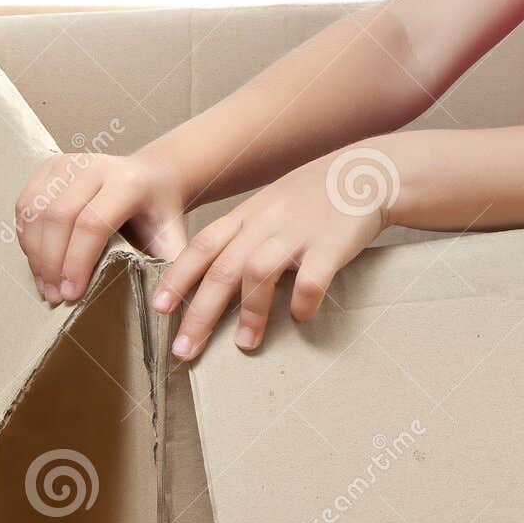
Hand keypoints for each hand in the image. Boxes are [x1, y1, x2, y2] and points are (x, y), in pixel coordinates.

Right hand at [15, 148, 189, 305]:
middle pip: (59, 216)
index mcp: (128, 183)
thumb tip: (160, 307)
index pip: (92, 224)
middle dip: (52, 262)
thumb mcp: (172, 239)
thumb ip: (171, 270)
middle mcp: (96, 166)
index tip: (72, 293)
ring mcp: (70, 163)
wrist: (153, 177)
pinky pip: (26, 204)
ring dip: (35, 254)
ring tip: (46, 284)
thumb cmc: (158, 214)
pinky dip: (27, 237)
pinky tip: (38, 261)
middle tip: (55, 295)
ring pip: (37, 211)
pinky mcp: (51, 166)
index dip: (77, 262)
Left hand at [151, 145, 395, 361]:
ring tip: (245, 344)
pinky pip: (311, 278)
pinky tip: (301, 317)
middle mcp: (266, 223)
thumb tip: (212, 280)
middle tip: (184, 349)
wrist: (365, 172)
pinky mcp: (331, 244)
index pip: (201, 246)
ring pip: (259, 272)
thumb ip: (242, 236)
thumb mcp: (270, 206)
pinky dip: (302, 301)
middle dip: (200, 312)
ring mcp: (298, 233)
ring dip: (249, 312)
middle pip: (223, 268)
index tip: (159, 309)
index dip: (177, 278)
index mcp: (247, 215)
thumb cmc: (314, 197)